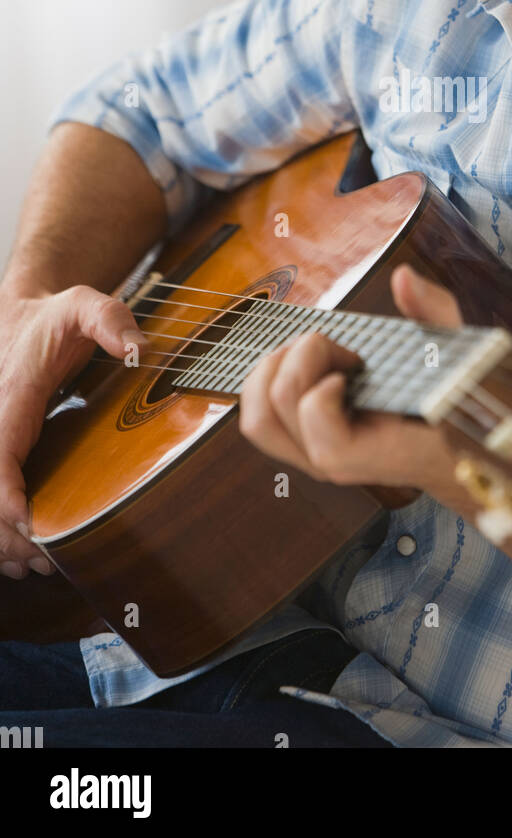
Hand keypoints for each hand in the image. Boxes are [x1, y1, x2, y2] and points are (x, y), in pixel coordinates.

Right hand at [0, 284, 148, 577]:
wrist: (23, 314)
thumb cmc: (53, 316)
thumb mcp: (83, 304)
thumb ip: (111, 320)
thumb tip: (138, 349)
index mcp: (10, 397)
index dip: (5, 494)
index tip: (29, 524)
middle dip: (6, 532)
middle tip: (42, 562)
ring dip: (0, 538)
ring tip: (32, 567)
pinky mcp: (1, 446)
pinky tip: (17, 553)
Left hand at [238, 264, 462, 495]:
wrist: (453, 440)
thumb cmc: (457, 397)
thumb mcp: (460, 350)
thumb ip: (433, 314)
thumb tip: (403, 278)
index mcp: (380, 452)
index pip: (327, 446)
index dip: (325, 396)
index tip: (356, 365)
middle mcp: (335, 462)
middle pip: (272, 417)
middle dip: (296, 362)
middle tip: (337, 348)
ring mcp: (311, 455)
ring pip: (255, 419)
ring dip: (276, 367)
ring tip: (315, 351)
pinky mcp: (298, 441)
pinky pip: (257, 414)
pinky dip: (269, 375)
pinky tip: (305, 358)